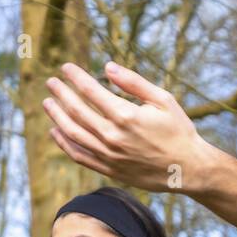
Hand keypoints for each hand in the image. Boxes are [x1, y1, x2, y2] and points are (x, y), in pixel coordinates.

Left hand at [42, 61, 215, 191]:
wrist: (187, 169)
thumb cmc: (178, 131)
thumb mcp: (163, 100)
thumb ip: (134, 83)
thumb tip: (107, 67)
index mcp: (126, 115)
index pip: (91, 91)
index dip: (76, 77)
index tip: (66, 68)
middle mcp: (113, 136)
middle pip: (76, 111)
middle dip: (61, 93)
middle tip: (51, 82)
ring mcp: (109, 155)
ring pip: (73, 133)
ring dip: (56, 116)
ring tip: (48, 103)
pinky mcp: (109, 170)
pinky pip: (79, 155)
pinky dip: (64, 143)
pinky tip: (56, 131)